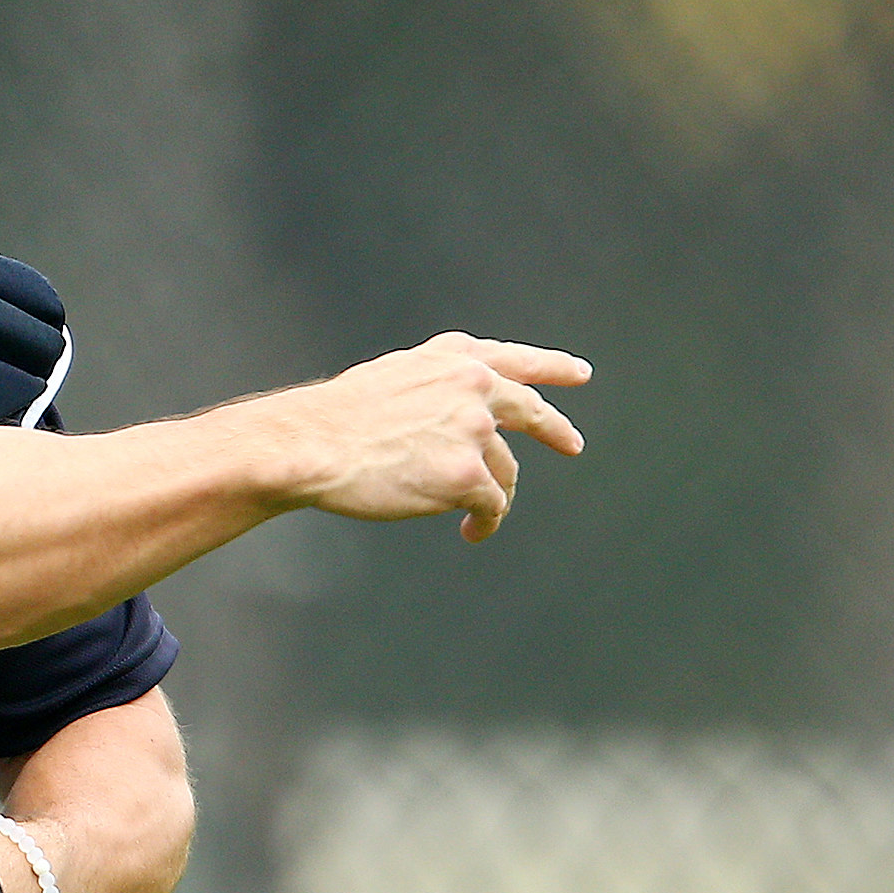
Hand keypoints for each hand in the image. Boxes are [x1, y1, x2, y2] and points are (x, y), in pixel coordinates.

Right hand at [281, 332, 588, 539]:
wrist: (313, 446)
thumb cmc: (334, 421)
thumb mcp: (392, 379)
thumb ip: (434, 388)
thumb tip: (460, 422)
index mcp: (451, 358)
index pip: (514, 359)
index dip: (550, 367)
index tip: (579, 374)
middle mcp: (473, 386)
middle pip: (529, 410)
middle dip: (555, 429)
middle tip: (572, 444)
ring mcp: (475, 429)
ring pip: (504, 471)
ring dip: (493, 496)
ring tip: (475, 519)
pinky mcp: (468, 474)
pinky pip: (492, 506)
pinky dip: (485, 523)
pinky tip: (470, 534)